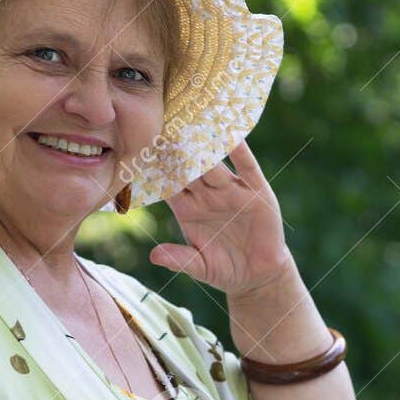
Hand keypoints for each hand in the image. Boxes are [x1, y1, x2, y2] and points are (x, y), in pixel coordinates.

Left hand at [149, 138, 294, 299]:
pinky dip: (241, 151)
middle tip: (163, 126)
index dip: (156, 171)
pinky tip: (234, 134)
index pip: (168, 185)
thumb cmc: (224, 270)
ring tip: (194, 123)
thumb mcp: (200, 268)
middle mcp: (207, 195)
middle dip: (177, 150)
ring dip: (205, 146)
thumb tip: (154, 256)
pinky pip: (247, 167)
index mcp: (187, 209)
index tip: (141, 152)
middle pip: (189, 168)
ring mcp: (231, 191)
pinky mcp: (256, 192)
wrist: (258, 276)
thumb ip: (179, 260)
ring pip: (214, 164)